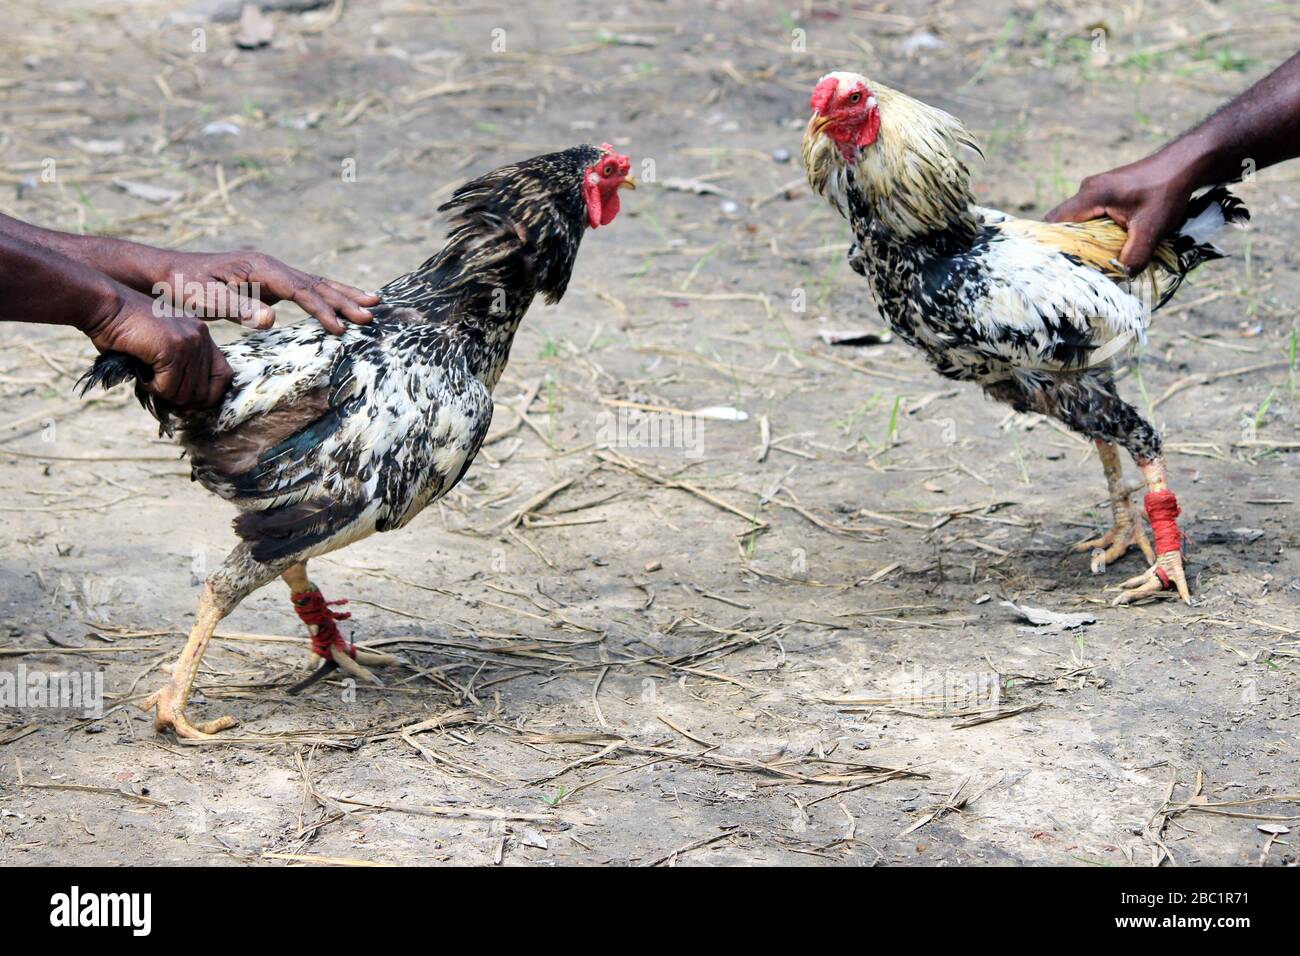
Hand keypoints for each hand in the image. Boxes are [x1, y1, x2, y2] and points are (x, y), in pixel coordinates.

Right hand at [85, 289, 232, 409]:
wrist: (105, 306)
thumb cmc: (124, 329)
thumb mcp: (161, 346)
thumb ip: (179, 367)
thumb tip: (187, 403)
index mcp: (201, 336)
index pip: (224, 376)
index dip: (209, 395)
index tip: (188, 401)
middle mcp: (201, 338)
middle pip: (205, 390)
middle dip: (181, 399)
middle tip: (160, 391)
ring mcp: (189, 342)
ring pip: (185, 392)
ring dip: (162, 392)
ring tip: (146, 376)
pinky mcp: (173, 349)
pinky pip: (168, 387)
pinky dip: (151, 387)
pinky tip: (140, 373)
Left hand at [157, 250, 378, 333]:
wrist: (168, 272)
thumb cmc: (183, 287)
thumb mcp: (206, 299)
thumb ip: (238, 308)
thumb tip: (271, 320)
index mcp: (261, 268)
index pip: (301, 290)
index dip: (322, 310)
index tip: (340, 328)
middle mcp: (271, 265)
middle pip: (317, 283)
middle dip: (345, 300)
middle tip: (371, 315)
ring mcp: (272, 272)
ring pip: (316, 283)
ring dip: (343, 295)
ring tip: (372, 302)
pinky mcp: (270, 281)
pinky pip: (306, 288)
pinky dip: (327, 296)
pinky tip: (341, 302)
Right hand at [1045, 150, 1197, 273]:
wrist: (1185, 164)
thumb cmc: (1167, 190)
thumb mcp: (1151, 228)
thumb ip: (1135, 255)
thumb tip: (1123, 277)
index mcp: (1091, 195)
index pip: (1055, 222)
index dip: (1052, 244)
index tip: (1059, 264)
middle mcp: (1087, 191)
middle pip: (1064, 224)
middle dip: (1071, 246)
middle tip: (1080, 267)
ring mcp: (1096, 190)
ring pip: (1079, 221)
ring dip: (1087, 240)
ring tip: (1097, 258)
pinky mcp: (1106, 193)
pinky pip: (1091, 216)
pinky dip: (1097, 232)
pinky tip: (1111, 243)